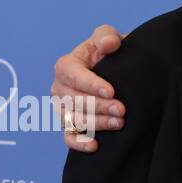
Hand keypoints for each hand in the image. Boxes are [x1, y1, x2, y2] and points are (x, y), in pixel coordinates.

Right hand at [51, 26, 125, 151]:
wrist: (115, 67)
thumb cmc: (109, 51)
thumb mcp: (108, 37)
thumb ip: (107, 36)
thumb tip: (108, 43)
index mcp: (65, 65)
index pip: (74, 76)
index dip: (91, 84)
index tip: (112, 91)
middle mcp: (59, 88)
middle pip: (75, 100)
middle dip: (99, 106)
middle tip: (122, 109)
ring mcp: (62, 107)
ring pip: (74, 119)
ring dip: (96, 123)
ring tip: (120, 123)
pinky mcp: (69, 123)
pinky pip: (69, 136)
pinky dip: (79, 143)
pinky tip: (95, 146)